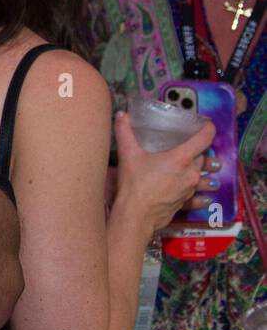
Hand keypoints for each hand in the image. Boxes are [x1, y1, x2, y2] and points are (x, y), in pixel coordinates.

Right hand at [113, 112, 212, 233]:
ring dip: (198, 170)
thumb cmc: (134, 184)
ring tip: (194, 168)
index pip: (204, 138)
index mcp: (181, 158)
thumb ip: (124, 132)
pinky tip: (200, 193)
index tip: (207, 124)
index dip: (208, 128)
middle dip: (196, 150)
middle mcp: (191, 172)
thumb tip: (121, 115)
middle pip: (201, 156)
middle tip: (185, 146)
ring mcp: (190, 188)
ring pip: (200, 174)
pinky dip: (197, 190)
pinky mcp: (186, 201)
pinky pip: (197, 193)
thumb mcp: (127, 154)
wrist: (135, 214)